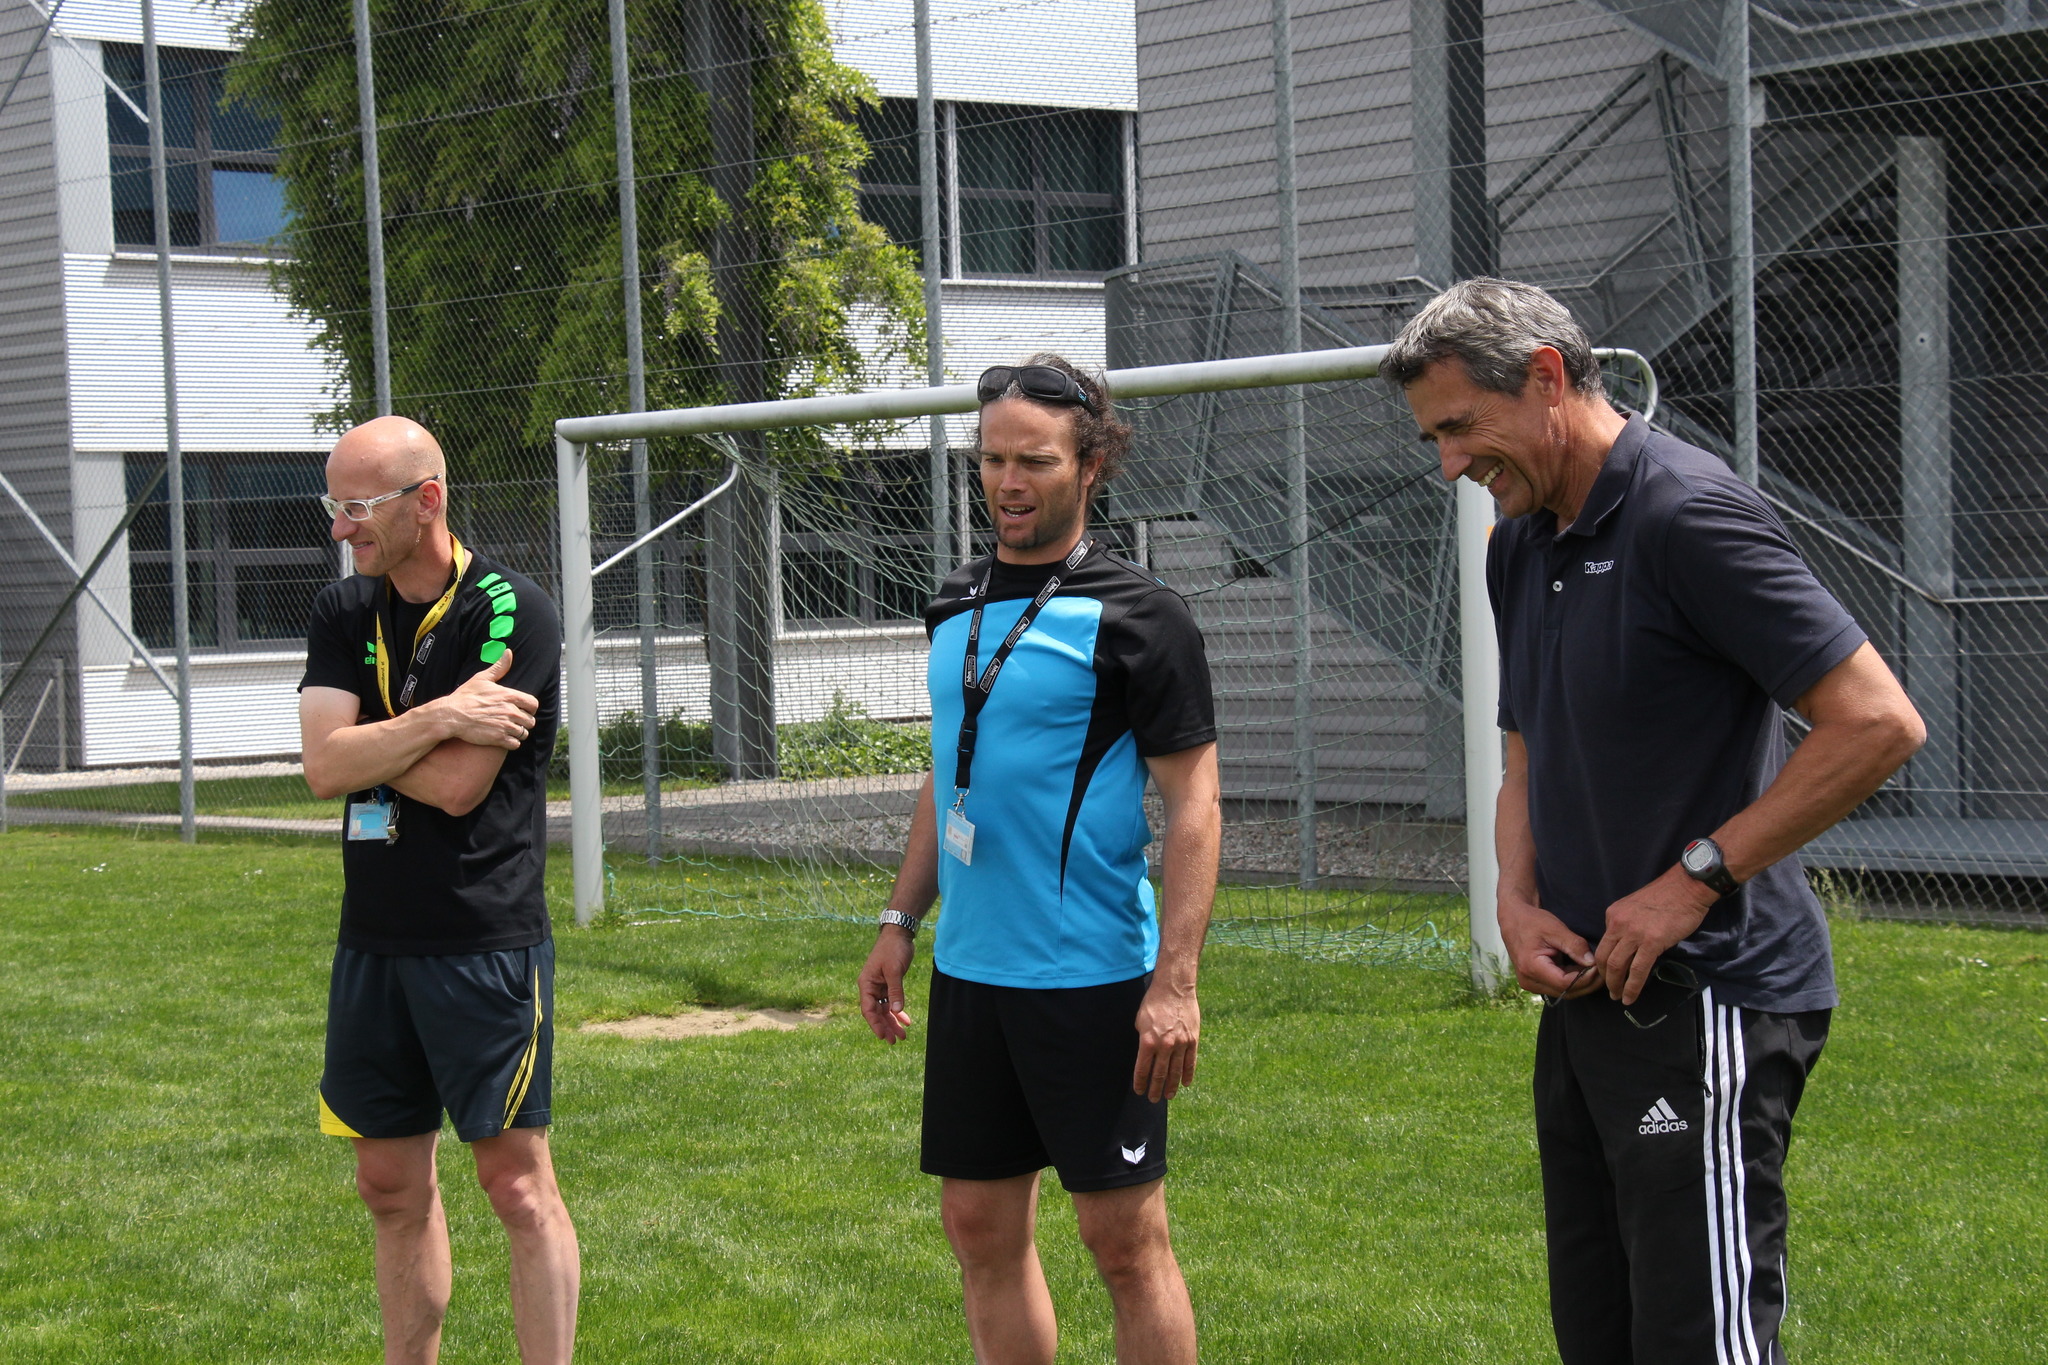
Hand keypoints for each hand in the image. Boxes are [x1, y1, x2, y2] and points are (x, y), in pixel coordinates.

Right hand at [427, 651, 537, 749]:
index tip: (523, 710)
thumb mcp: (482, 678)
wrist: (451, 715)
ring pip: (523, 733)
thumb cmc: (465, 696)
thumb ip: (499, 667)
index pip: (533, 704)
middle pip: (530, 721)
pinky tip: (505, 739)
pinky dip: (512, 743)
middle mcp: (510, 711)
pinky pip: (516, 744)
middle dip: (524, 722)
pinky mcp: (499, 739)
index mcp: (509, 696)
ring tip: (509, 730)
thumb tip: (508, 652)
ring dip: (518, 733)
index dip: (530, 708)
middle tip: (514, 722)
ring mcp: (505, 726)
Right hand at [857, 926, 914, 1042]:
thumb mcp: (894, 970)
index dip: (875, 1024)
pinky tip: (906, 1021)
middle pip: (876, 1013)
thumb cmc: (893, 949)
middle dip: (886, 1027)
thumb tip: (896, 1010)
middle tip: (895, 1041)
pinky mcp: (889, 985)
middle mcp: (871, 988)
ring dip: (893, 1022)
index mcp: (866, 984)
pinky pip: (892, 1003)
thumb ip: (895, 990)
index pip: (868, 1009)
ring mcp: (879, 987)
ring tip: (903, 1036)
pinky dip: (899, 1012)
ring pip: (885, 1010)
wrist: (899, 934)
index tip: (883, 1036)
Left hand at [1133, 981, 1198, 1101]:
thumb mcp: (1140, 1021)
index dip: (1140, 1082)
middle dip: (1155, 1089)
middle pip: (1159, 1074)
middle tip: (1153, 1099)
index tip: (1139, 1091)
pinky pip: (1190, 1062)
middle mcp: (1164, 1046)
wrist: (1174, 989)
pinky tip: (1185, 1084)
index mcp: (1147, 1042)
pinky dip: (1187, 1074)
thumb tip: (1145, 1053)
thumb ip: (1142, 1039)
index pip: (1142, 1069)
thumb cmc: (1153, 1002)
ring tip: (1168, 1096)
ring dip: (1171, 1086)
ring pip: (1175, 1072)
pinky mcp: (1193, 1040)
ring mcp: (1180, 1044)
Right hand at [1500, 894, 1601, 999]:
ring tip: (1595, 970)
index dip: (1585, 978)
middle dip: (1587, 984)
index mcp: (1531, 967)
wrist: (1513, 919)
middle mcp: (1529, 981)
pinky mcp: (1535, 982)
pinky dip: (1573, 980)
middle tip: (1603, 970)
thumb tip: (1592, 962)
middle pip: (1565, 992)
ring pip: (1563, 992)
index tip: (1599, 967)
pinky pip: (1558, 987)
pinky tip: (1583, 970)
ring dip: (1581, 983)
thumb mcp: (1555, 929)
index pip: (1565, 983)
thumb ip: (1574, 946)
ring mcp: (1531, 984)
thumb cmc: (1532, 921)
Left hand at [1593, 866, 1717, 1005]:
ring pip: (1617, 965)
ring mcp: (1634, 933)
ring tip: (1618, 997)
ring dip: (1616, 985)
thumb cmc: (1667, 897)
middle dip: (1605, 978)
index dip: (1602, 964)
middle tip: (1610, 991)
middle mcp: (1618, 923)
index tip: (1606, 975)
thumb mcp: (1635, 907)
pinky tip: (1630, 997)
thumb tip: (1624, 946)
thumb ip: (1625, 925)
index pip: (1602, 944)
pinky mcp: (1651, 942)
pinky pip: (1638, 969)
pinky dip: (1632, 986)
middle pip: (1604, 957)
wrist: (1687, 888)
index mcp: (1613, 915)